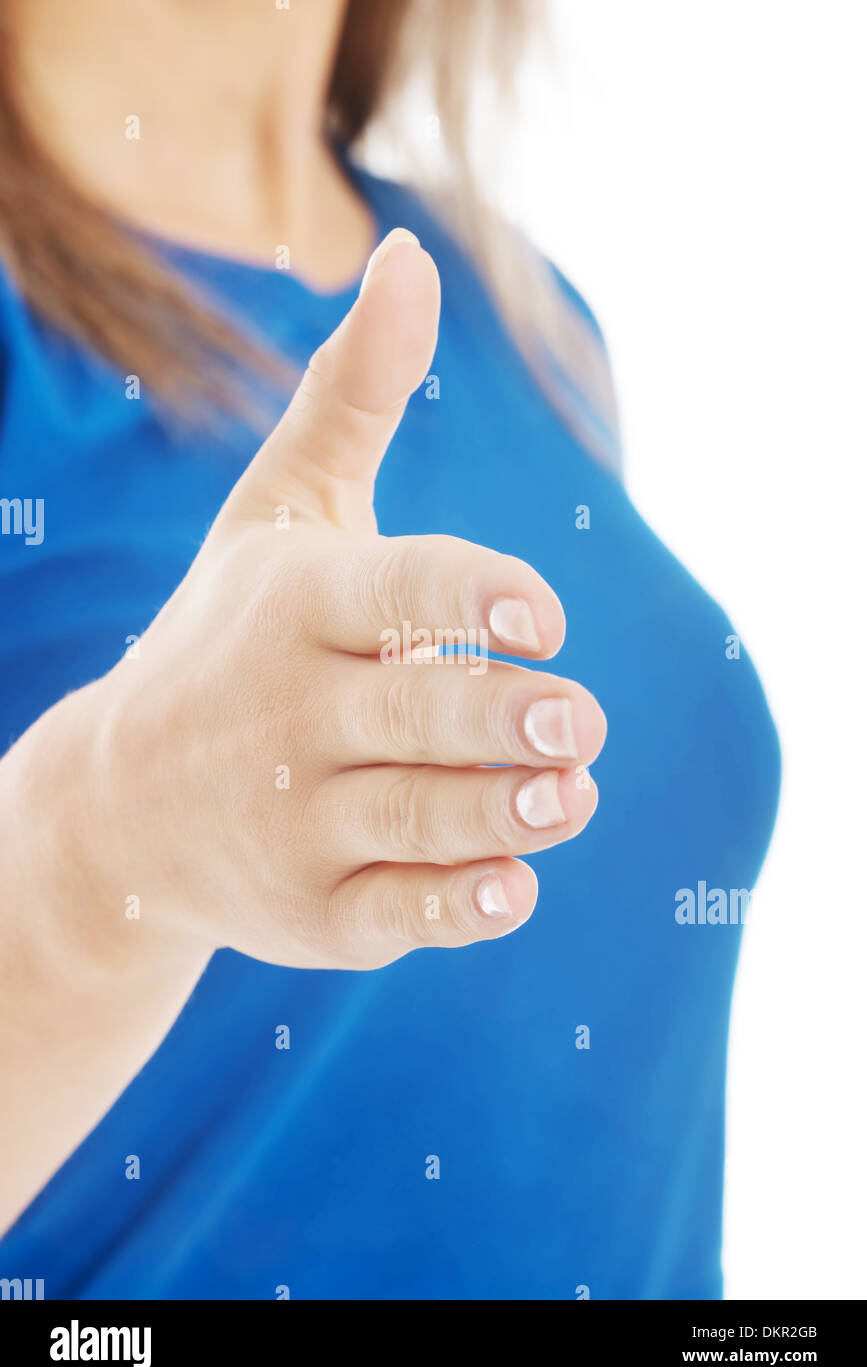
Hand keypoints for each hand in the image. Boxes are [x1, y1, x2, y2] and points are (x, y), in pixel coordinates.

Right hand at [92, 229, 605, 968]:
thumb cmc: (225, 636)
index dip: (471, 600)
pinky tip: (514, 883)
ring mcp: (294, 822)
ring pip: (415, 815)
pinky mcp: (312, 912)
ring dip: (500, 809)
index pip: (394, 592)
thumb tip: (409, 253)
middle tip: (580, 716)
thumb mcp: (275, 512)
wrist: (120, 807)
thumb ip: (350, 395)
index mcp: (293, 606)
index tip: (543, 615)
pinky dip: (455, 903)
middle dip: (503, 716)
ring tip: (571, 792)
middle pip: (417, 713)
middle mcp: (288, 714)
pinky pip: (395, 912)